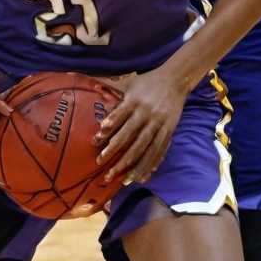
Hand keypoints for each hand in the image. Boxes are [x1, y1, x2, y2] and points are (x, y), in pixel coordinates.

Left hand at [93, 69, 186, 184]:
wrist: (175, 79)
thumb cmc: (146, 82)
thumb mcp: (128, 82)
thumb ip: (108, 87)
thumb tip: (85, 80)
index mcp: (134, 101)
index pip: (119, 116)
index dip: (108, 129)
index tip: (96, 142)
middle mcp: (146, 113)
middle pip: (130, 136)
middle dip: (116, 153)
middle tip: (101, 165)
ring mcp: (159, 123)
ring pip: (145, 148)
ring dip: (134, 165)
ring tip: (123, 180)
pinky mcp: (169, 130)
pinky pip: (160, 150)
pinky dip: (152, 164)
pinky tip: (143, 176)